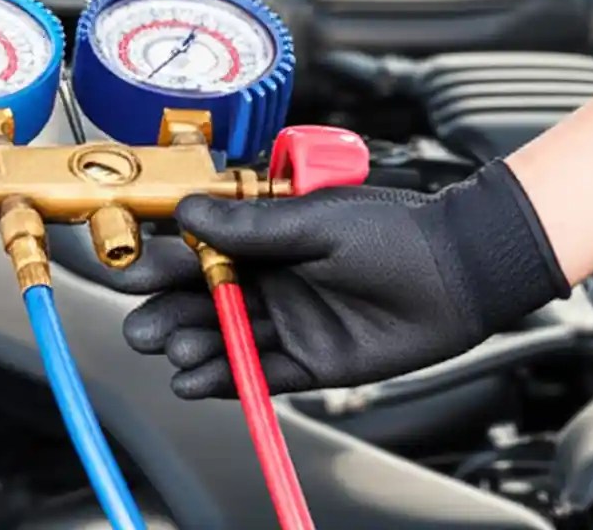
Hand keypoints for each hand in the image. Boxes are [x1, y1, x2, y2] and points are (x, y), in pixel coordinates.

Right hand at [121, 161, 569, 398]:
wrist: (461, 274)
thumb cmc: (396, 233)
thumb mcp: (317, 221)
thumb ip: (252, 227)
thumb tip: (188, 212)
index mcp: (267, 238)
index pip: (201, 252)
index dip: (164, 263)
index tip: (131, 270)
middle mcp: (271, 280)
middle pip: (203, 302)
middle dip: (168, 313)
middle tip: (142, 325)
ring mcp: (288, 323)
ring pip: (226, 339)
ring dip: (194, 346)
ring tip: (174, 349)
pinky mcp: (309, 362)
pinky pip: (259, 374)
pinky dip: (226, 379)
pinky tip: (194, 380)